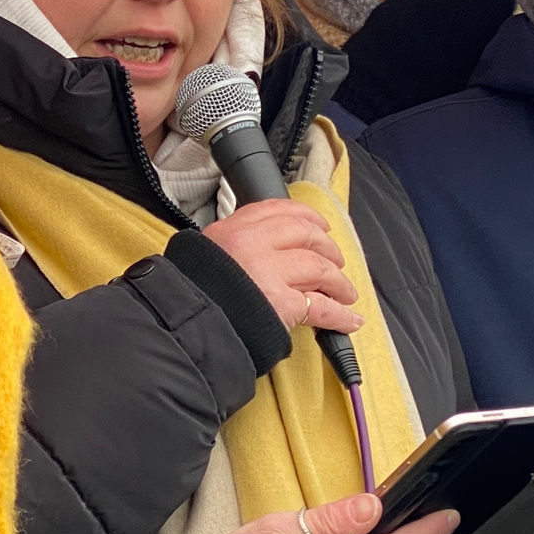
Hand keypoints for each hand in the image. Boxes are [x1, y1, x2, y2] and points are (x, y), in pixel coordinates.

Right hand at [204, 199, 362, 334]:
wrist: (183, 323)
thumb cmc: (192, 292)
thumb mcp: (205, 253)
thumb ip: (232, 244)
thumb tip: (259, 248)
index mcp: (234, 229)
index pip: (278, 210)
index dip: (306, 217)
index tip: (319, 225)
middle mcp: (254, 245)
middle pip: (306, 235)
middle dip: (328, 248)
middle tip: (336, 261)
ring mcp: (270, 274)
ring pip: (320, 268)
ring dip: (339, 283)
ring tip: (346, 293)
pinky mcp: (282, 305)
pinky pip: (321, 308)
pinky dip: (340, 316)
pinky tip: (350, 321)